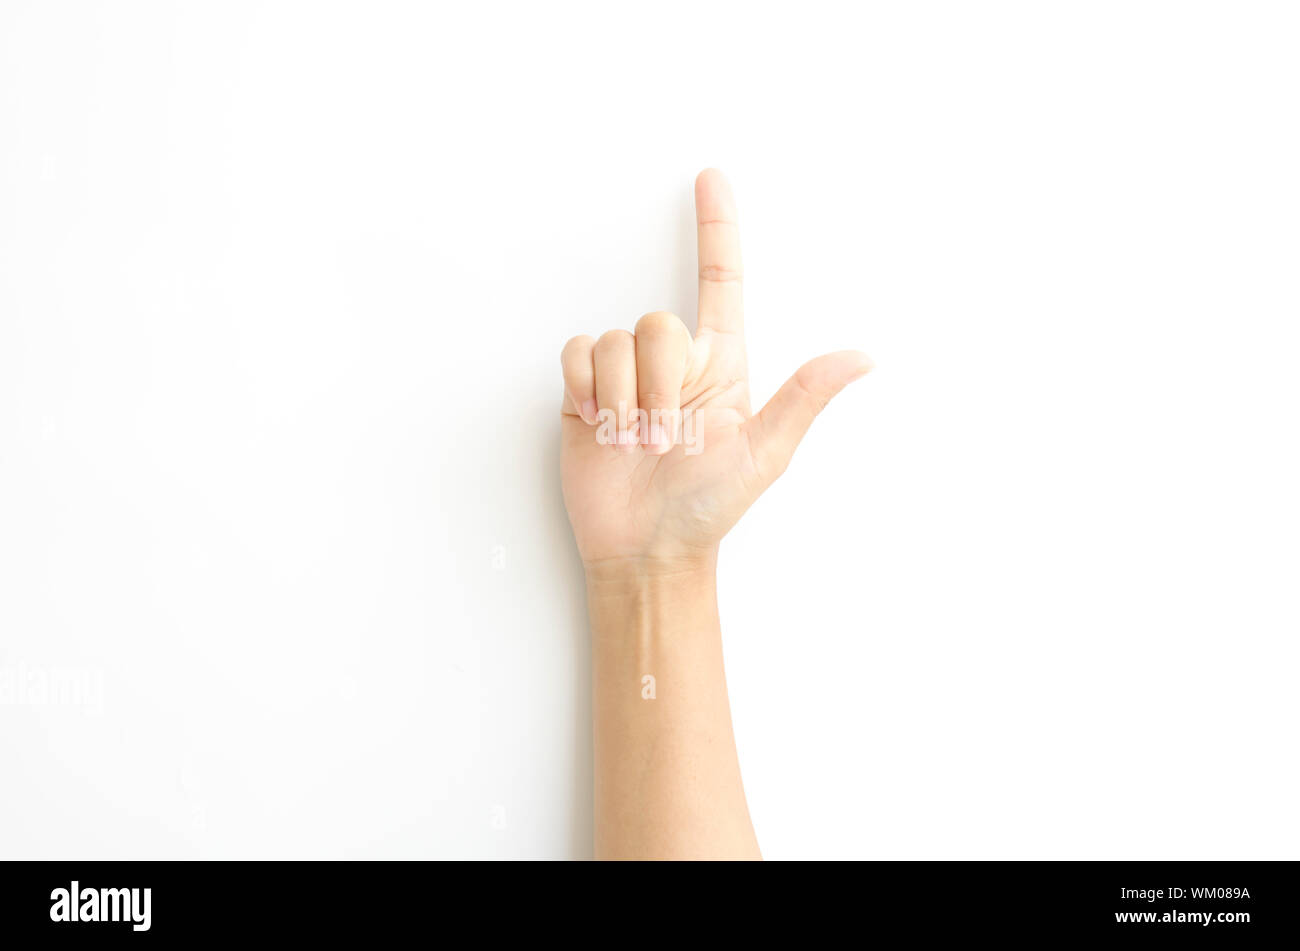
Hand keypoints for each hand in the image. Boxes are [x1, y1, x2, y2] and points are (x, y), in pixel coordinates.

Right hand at [560, 169, 871, 568]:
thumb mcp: (764, 453)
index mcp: (722, 365)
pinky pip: (576, 355)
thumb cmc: (709, 508)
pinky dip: (587, 391)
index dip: (717, 229)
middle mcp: (674, 362)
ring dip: (624, 400)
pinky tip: (601, 425)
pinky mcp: (585, 390)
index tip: (710, 177)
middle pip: (655, 322)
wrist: (644, 549)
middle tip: (666, 438)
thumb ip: (805, 398)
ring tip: (635, 441)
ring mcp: (628, 376)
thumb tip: (865, 356)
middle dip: (659, 385)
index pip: (720, 281)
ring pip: (612, 340)